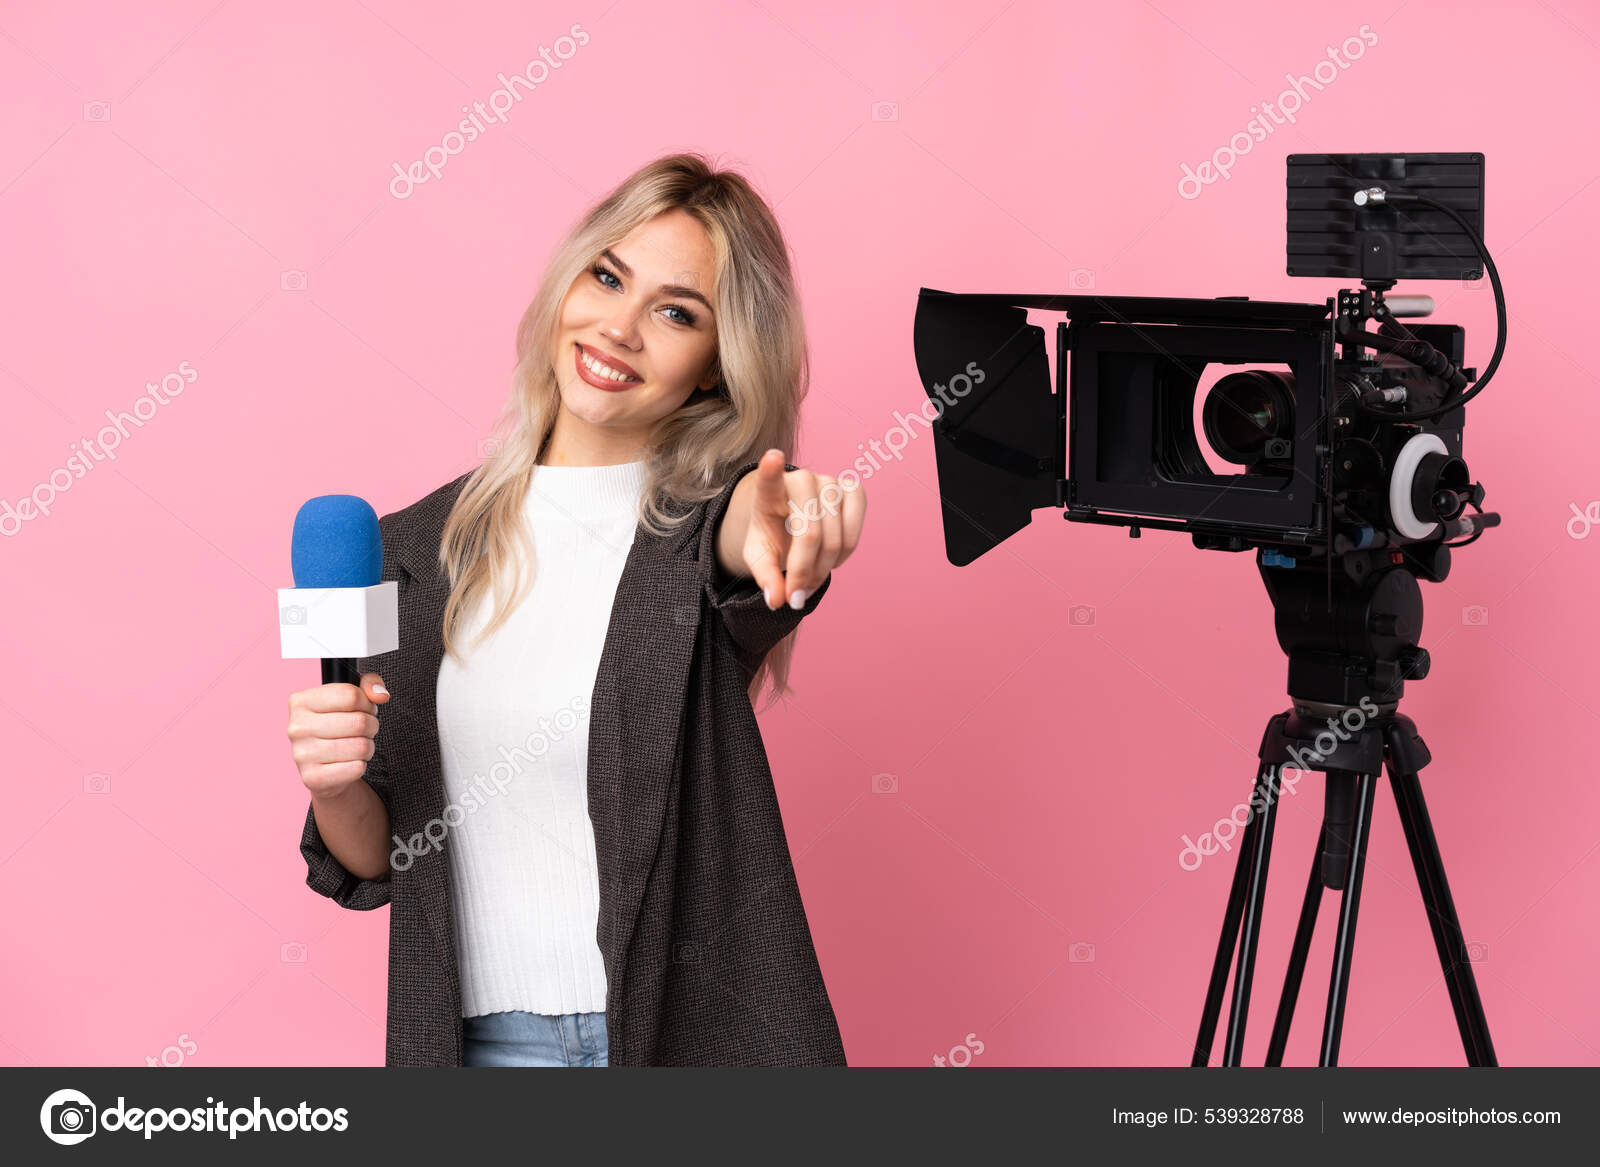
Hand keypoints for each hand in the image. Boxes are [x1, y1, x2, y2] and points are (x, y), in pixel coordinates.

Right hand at [287, 672, 388, 799]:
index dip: (367, 703)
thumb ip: (370, 684)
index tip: (364, 709)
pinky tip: (348, 762)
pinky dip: (361, 765)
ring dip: (368, 747)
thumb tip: (380, 695)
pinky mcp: (313, 778)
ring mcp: (301, 754)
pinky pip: (356, 768)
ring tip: (357, 746)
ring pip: (360, 746)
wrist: (325, 767)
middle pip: (359, 722)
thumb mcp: (353, 697)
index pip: (350, 695)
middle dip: (372, 725)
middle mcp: (296, 727)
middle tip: (364, 730)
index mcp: (300, 701)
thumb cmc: (339, 725)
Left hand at [735, 449, 865, 609]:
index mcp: (768, 492)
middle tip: (795, 596)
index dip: (772, 470)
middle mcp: (801, 479)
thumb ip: (765, 578)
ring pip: (835, 538)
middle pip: (810, 533)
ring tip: (809, 581)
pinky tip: (830, 561)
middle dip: (804, 571)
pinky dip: (843, 555)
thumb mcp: (759, 559)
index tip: (772, 457)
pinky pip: (854, 533)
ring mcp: (830, 481)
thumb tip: (777, 601)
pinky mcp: (853, 489)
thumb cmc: (772, 537)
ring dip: (823, 569)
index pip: (769, 478)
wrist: (790, 524)